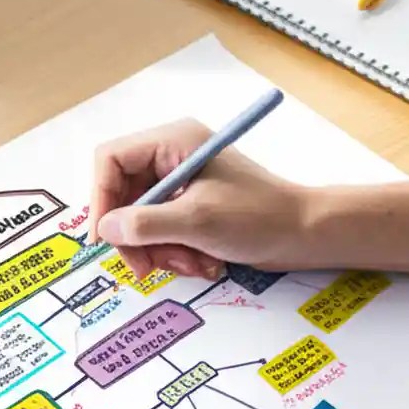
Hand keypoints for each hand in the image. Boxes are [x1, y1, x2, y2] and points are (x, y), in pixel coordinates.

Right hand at [87, 119, 314, 279]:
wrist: (308, 234)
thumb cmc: (258, 217)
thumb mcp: (196, 222)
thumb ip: (144, 224)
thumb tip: (104, 229)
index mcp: (172, 141)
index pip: (111, 160)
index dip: (101, 197)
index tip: (104, 236)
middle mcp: (171, 155)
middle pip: (122, 194)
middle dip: (135, 235)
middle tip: (146, 266)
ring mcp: (180, 180)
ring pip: (140, 218)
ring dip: (157, 248)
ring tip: (189, 264)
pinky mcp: (190, 204)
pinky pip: (161, 228)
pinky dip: (173, 250)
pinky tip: (200, 262)